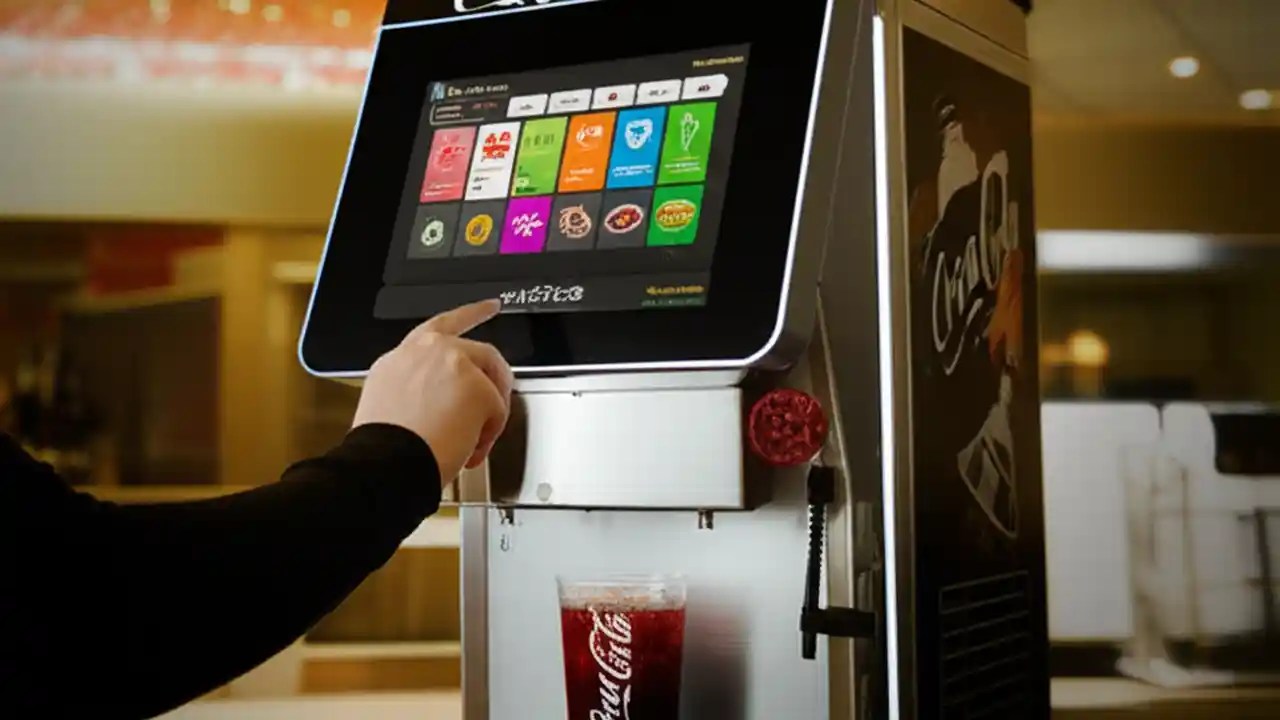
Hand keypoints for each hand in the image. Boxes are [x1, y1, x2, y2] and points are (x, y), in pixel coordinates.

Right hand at [353, 299, 512, 483]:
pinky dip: (489, 433)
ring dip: (489, 413)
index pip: (440, 326)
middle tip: (500, 401)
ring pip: (491, 381)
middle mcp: (427, 351)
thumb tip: (447, 404)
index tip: (489, 306)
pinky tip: (470, 448)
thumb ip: (419, 389)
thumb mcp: (390, 404)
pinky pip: (498, 409)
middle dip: (495, 379)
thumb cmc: (385, 449)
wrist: (385, 465)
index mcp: (401, 357)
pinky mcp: (476, 386)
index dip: (470, 313)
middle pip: (480, 351)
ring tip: (473, 440)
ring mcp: (453, 363)